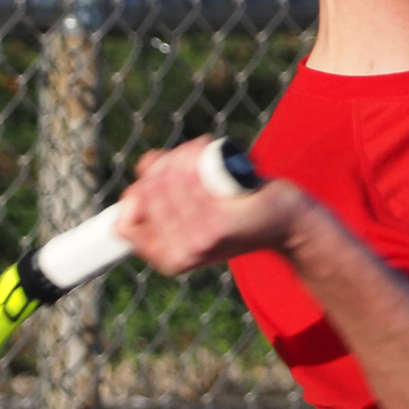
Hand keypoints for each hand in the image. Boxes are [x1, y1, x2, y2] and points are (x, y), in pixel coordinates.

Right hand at [114, 137, 304, 274]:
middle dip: (160, 167)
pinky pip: (187, 177)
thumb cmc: (237, 209)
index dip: (136, 192)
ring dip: (180, 156)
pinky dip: (195, 153)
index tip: (157, 176)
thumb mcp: (193, 206)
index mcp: (168, 258)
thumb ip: (163, 187)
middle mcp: (179, 255)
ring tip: (201, 152)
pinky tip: (207, 150)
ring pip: (164, 182)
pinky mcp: (217, 227)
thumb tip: (145, 166)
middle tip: (187, 158)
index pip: (124, 221)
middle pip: (143, 196)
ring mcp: (197, 243)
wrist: (284, 220)